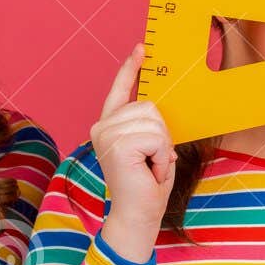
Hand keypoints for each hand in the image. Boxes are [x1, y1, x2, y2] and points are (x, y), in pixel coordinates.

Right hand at [91, 42, 176, 262]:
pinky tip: (149, 171)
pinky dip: (161, 156)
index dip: (130, 69)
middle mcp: (102, 127)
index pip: (120, 90)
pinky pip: (157, 137)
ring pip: (155, 121)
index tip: (141, 48)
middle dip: (162, 135)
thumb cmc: (146, 186)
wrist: (137, 216)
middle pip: (149, 106)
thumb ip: (148, 124)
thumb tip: (155, 103)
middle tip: (152, 161)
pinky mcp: (117, 144)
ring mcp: (106, 134)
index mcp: (109, 126)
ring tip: (150, 167)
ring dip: (162, 147)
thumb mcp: (150, 148)